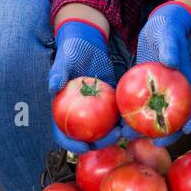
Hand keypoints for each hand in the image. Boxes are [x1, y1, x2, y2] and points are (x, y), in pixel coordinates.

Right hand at [48, 18, 124, 153]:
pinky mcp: (110, 102)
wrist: (88, 42)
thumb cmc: (71, 51)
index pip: (63, 134)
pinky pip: (117, 114)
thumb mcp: (64, 60)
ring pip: (105, 130)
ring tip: (128, 130)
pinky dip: (125, 119)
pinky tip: (136, 118)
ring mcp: (95, 110)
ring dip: (116, 134)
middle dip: (101, 142)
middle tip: (115, 137)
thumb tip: (53, 86)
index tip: (85, 148)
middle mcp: (78, 114)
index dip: (71, 145)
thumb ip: (58, 73)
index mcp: (62, 110)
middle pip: (87, 137)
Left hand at [132, 0, 190, 144]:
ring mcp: (161, 91)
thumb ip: (170, 47)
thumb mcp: (169, 35)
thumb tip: (170, 62)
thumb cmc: (168, 29)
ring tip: (128, 136)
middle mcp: (175, 90)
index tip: (186, 131)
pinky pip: (141, 107)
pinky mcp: (147, 89)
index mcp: (186, 82)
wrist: (160, 25)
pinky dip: (133, 115)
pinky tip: (118, 121)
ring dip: (144, 129)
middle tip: (153, 142)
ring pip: (156, 116)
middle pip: (175, 118)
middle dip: (167, 134)